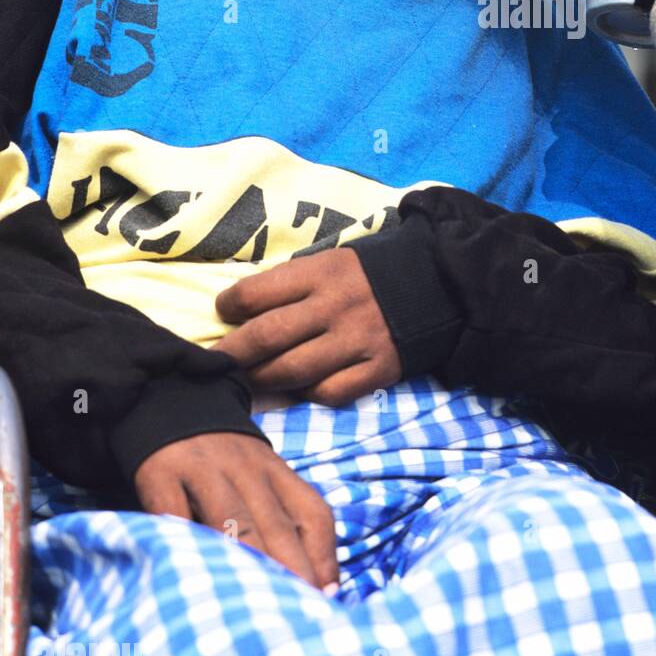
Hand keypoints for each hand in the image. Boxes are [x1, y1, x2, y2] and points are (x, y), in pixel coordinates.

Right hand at [134, 431, 338, 588]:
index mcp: (277, 470)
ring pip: (232, 519)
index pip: (313, 512)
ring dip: (247, 561)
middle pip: (276, 525)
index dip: (324, 555)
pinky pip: (174, 510)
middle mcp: (247, 467)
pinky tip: (192, 569)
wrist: (171, 399)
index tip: (327, 593)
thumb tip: (316, 580)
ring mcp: (204, 467)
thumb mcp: (261, 475)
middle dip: (291, 570)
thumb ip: (285, 516)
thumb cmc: (225, 458)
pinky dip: (183, 539)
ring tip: (255, 600)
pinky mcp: (163, 471)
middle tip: (298, 607)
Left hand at [214, 247, 402, 406]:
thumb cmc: (370, 273)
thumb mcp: (332, 262)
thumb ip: (295, 284)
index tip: (224, 311)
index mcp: (321, 273)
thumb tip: (245, 312)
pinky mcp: (377, 369)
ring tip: (248, 379)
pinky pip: (329, 392)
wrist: (437, 283)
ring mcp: (356, 341)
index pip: (257, 293)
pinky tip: (299, 387)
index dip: (230, 304)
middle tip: (218, 361)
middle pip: (266, 337)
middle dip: (232, 353)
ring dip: (261, 379)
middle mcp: (335, 307)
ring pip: (291, 371)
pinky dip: (308, 393)